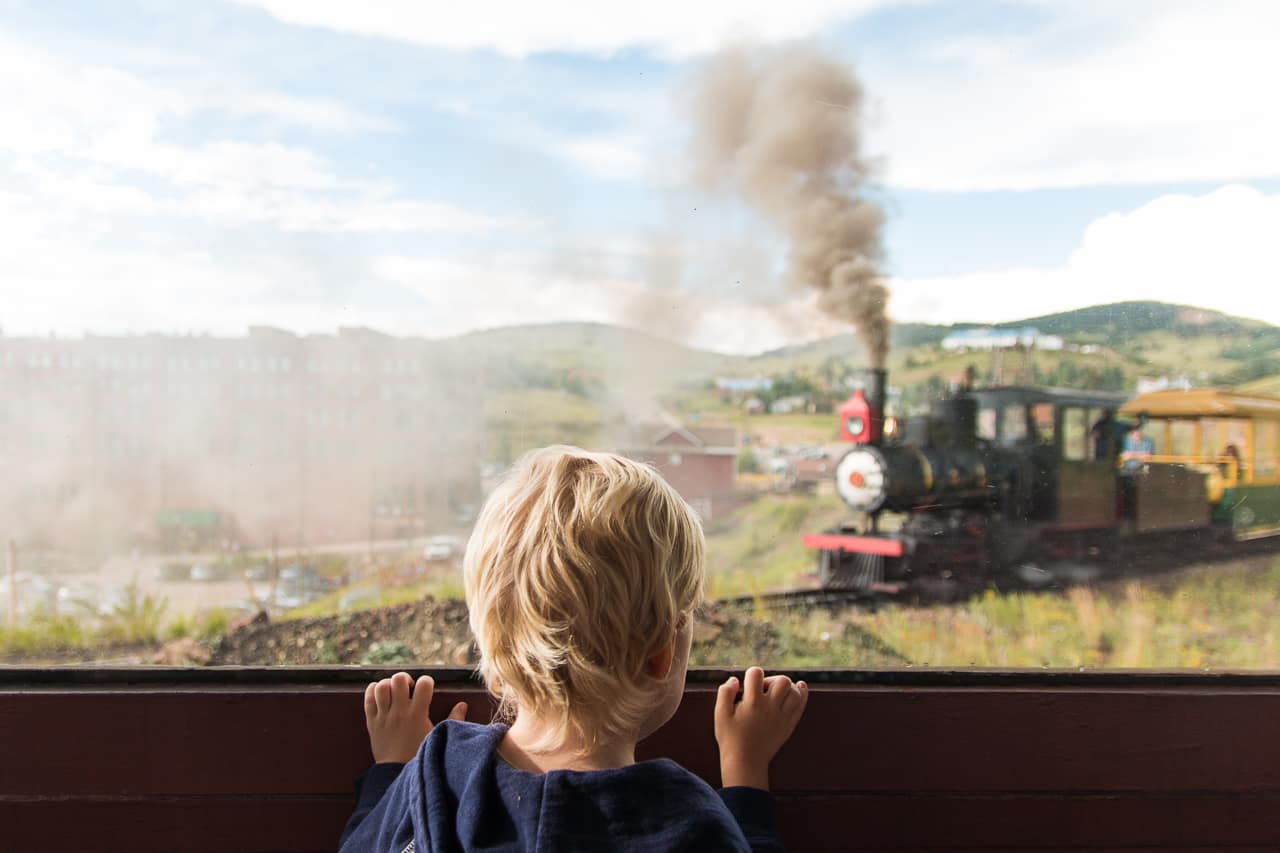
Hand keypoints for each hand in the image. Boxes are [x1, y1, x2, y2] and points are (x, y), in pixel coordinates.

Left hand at [364, 672, 467, 763]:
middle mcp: (399, 712)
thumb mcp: (438, 736)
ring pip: (382, 686)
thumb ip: (453, 719)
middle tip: (408, 689)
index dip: (427, 681)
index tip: (427, 689)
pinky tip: (382, 695)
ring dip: (389, 684)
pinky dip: (374, 691)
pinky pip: (369, 698)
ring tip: (395, 692)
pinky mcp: (372, 722)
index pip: (424, 684)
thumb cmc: (419, 755)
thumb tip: (463, 704)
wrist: (395, 773)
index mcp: (417, 715)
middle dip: (405, 679)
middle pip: (399, 679)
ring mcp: (384, 717)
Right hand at [714, 667, 807, 789]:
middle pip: (781, 680)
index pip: (756, 673)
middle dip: (772, 679)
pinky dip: (802, 694)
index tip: (747, 685)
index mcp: (752, 703)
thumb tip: (734, 679)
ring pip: (794, 692)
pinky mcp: (789, 725)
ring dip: (787, 686)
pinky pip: (801, 705)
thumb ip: (725, 693)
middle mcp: (770, 708)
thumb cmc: (731, 738)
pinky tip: (799, 687)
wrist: (745, 762)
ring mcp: (782, 717)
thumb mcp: (720, 714)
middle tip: (762, 691)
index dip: (751, 674)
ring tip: (777, 693)